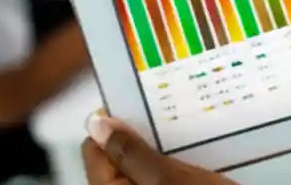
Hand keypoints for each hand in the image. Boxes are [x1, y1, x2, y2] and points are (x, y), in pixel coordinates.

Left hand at [84, 113, 232, 184]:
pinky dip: (174, 174)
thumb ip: (129, 152)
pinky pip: (159, 183)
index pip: (94, 148)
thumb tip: (97, 123)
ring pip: (142, 172)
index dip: (117, 127)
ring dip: (164, 157)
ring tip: (191, 153)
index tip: (146, 113)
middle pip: (118, 161)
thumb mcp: (167, 178)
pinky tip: (196, 173)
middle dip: (144, 143)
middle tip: (175, 133)